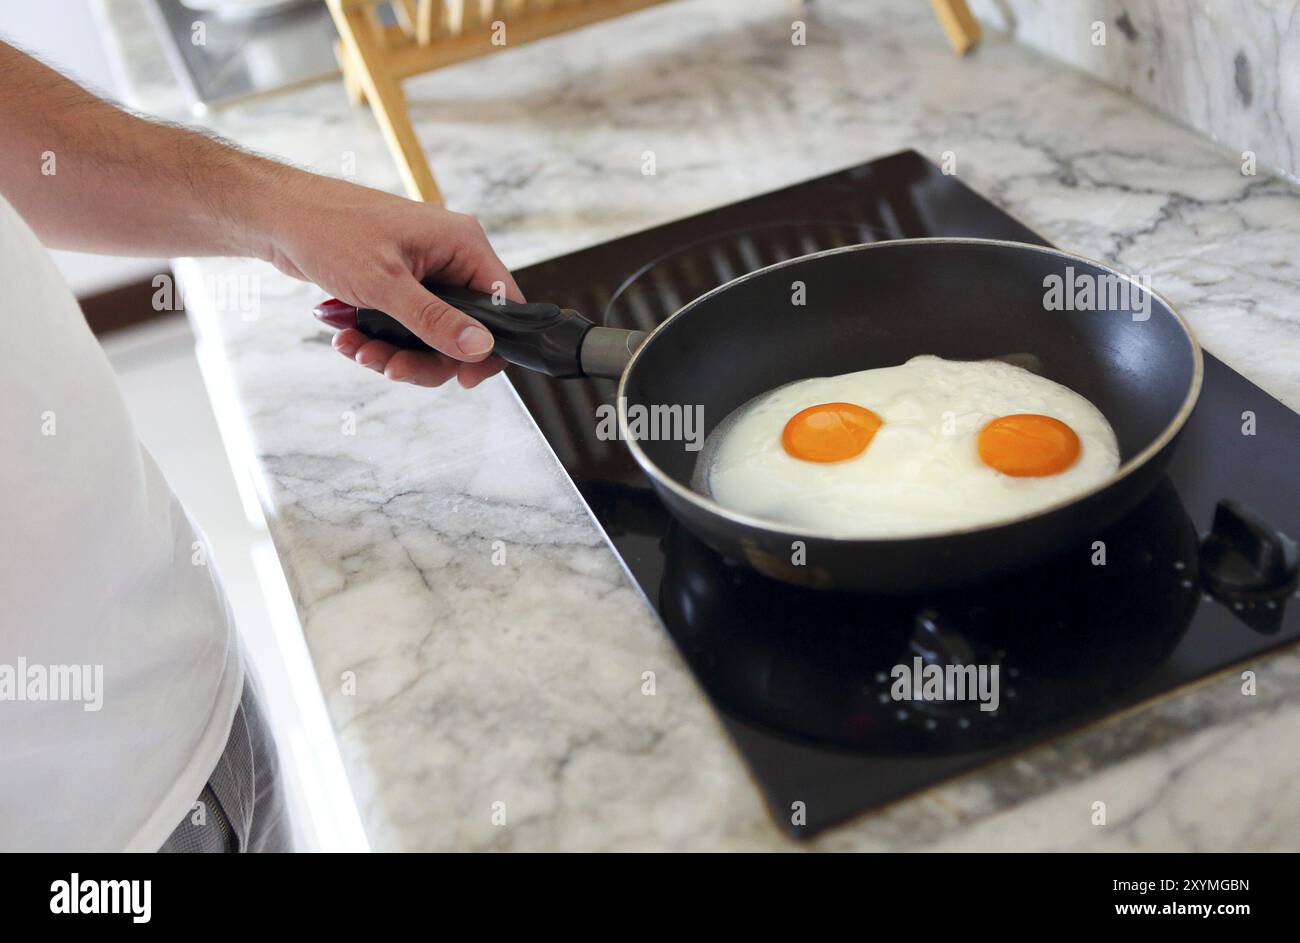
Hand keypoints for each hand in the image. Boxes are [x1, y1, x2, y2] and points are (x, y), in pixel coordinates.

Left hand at [265, 175, 521, 387]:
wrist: (277, 215)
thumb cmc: (329, 230)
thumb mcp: (385, 284)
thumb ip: (436, 320)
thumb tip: (481, 348)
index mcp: (462, 245)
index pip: (504, 306)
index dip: (490, 349)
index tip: (465, 379)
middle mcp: (449, 258)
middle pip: (463, 332)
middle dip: (425, 358)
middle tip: (391, 370)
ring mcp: (424, 271)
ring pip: (429, 335)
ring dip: (394, 353)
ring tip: (357, 350)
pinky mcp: (398, 284)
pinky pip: (403, 327)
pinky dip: (378, 340)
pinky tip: (348, 337)